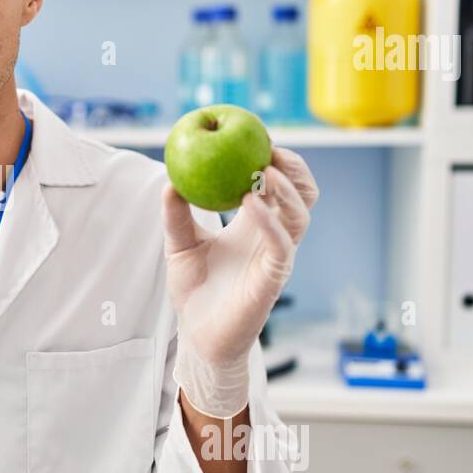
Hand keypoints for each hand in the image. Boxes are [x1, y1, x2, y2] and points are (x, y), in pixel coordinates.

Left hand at [162, 147, 319, 417]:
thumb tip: (169, 179)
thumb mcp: (180, 243)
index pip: (280, 184)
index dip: (278, 160)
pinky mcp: (274, 278)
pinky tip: (251, 204)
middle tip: (269, 149)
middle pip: (303, 194)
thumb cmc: (194, 290)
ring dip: (285, 189)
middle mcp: (273, 236)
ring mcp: (277, 257)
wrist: (198, 335)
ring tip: (262, 171)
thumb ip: (175, 213)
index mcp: (256, 224)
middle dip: (294, 168)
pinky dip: (271, 220)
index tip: (257, 137)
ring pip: (301, 215)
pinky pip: (282, 244)